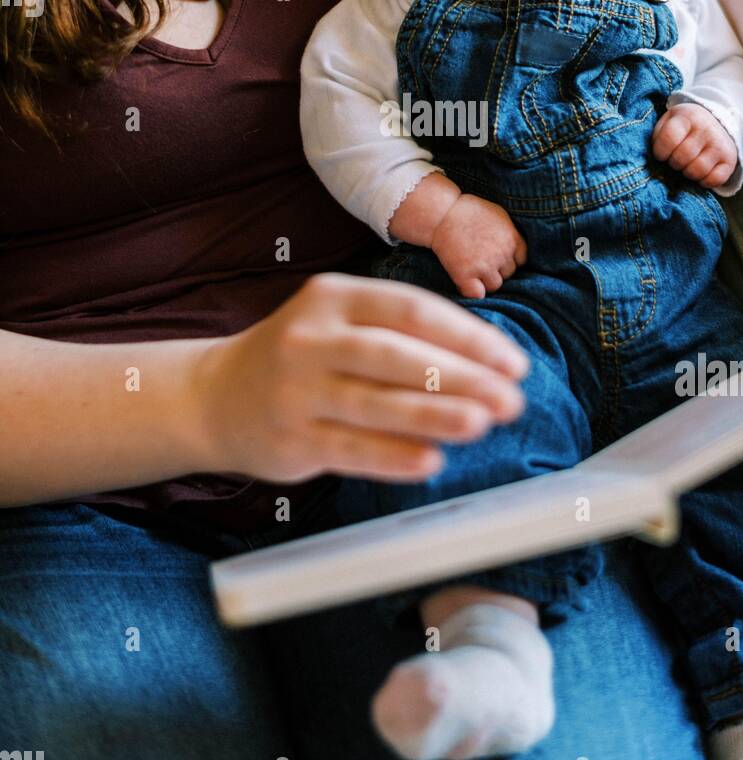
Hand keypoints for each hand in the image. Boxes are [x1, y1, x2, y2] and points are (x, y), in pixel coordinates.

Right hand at [193, 272, 528, 484]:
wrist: (213, 396)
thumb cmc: (301, 356)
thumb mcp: (338, 321)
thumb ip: (398, 333)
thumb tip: (484, 361)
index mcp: (333, 297)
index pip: (411, 310)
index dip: (468, 336)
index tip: (512, 362)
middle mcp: (311, 338)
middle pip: (396, 355)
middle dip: (462, 377)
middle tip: (511, 399)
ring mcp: (296, 390)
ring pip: (375, 403)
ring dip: (435, 415)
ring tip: (482, 424)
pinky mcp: (289, 438)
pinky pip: (350, 450)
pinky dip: (393, 457)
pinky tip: (432, 462)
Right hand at [431, 193, 526, 298]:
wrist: (441, 213)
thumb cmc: (467, 211)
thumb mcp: (498, 215)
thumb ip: (510, 233)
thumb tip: (515, 249)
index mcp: (512, 238)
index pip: (521, 260)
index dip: (507, 260)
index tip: (495, 255)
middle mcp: (502, 254)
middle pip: (508, 274)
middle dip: (496, 269)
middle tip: (479, 258)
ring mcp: (484, 266)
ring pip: (494, 285)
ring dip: (485, 280)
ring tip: (471, 267)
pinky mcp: (466, 274)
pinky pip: (477, 294)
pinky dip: (472, 291)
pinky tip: (465, 281)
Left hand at [651, 103, 737, 187]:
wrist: (716, 121)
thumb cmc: (684, 127)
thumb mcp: (668, 121)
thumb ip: (658, 135)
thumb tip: (654, 159)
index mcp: (687, 116)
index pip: (669, 140)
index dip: (660, 152)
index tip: (662, 154)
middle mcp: (706, 128)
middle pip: (681, 158)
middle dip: (674, 163)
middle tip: (676, 159)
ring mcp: (720, 144)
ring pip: (696, 171)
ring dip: (687, 173)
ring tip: (687, 165)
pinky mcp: (730, 159)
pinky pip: (713, 180)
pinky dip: (703, 181)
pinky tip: (700, 172)